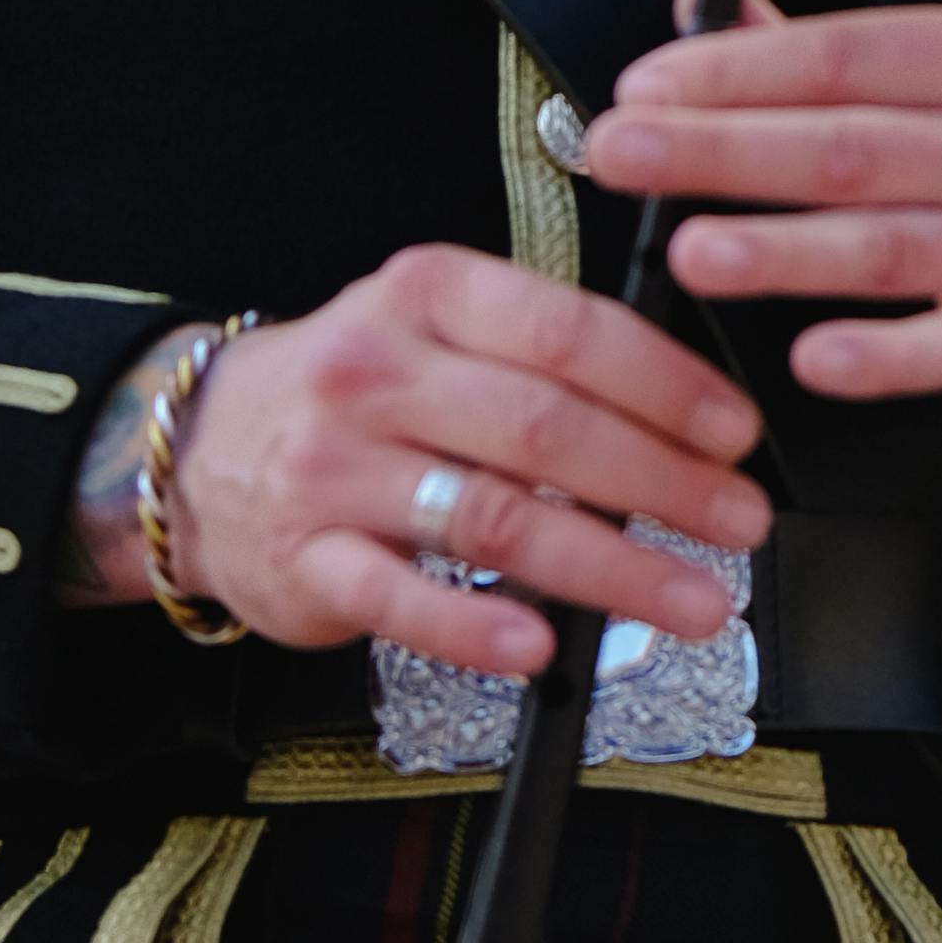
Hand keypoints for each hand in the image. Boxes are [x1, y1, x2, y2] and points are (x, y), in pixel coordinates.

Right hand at [71, 249, 767, 678]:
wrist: (201, 454)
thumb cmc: (356, 394)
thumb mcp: (434, 329)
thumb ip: (542, 354)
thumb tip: (687, 415)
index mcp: (425, 295)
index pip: (567, 330)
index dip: (666, 385)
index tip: (737, 433)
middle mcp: (374, 374)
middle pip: (545, 428)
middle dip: (663, 481)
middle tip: (740, 521)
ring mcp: (335, 471)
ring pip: (493, 519)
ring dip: (610, 566)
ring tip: (691, 600)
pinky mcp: (307, 563)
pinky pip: (403, 600)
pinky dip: (477, 628)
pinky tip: (544, 647)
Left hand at [582, 0, 941, 416]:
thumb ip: (829, 54)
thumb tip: (704, 11)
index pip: (842, 56)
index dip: (733, 72)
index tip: (645, 87)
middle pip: (848, 144)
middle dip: (721, 149)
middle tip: (624, 154)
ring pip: (887, 245)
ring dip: (781, 248)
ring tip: (691, 249)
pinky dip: (883, 356)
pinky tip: (815, 357)